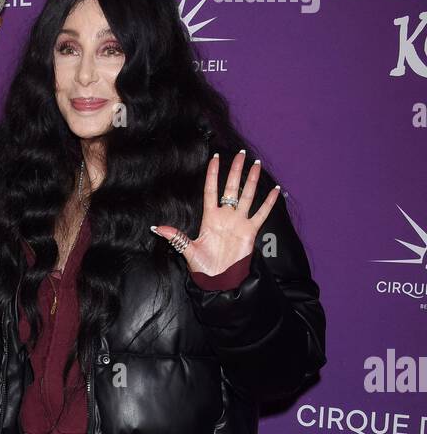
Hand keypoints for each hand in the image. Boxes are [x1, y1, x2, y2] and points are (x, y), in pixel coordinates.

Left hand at [151, 149, 280, 275]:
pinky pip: (261, 213)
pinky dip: (269, 202)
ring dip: (252, 180)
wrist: (219, 279)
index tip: (215, 157)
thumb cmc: (203, 266)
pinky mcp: (250, 231)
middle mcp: (225, 216)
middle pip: (231, 188)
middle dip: (236, 170)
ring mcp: (239, 222)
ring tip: (257, 164)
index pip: (211, 190)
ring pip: (247, 196)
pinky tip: (276, 190)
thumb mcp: (187, 250)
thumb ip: (175, 236)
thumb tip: (157, 228)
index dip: (213, 173)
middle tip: (242, 154)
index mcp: (210, 217)